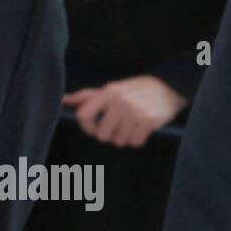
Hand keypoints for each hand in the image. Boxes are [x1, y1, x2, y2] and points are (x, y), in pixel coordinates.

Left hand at [62, 75, 186, 148]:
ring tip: (129, 125)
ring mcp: (134, 112)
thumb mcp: (109, 89)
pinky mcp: (148, 122)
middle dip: (107, 135)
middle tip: (115, 127)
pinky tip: (139, 129)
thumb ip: (86, 97)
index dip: (85, 127)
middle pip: (101, 134)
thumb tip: (63, 100)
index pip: (83, 115)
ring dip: (123, 137)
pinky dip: (136, 139)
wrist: (167, 87)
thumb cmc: (133, 90)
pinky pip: (134, 142)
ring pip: (118, 141)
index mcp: (107, 92)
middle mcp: (119, 102)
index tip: (92, 129)